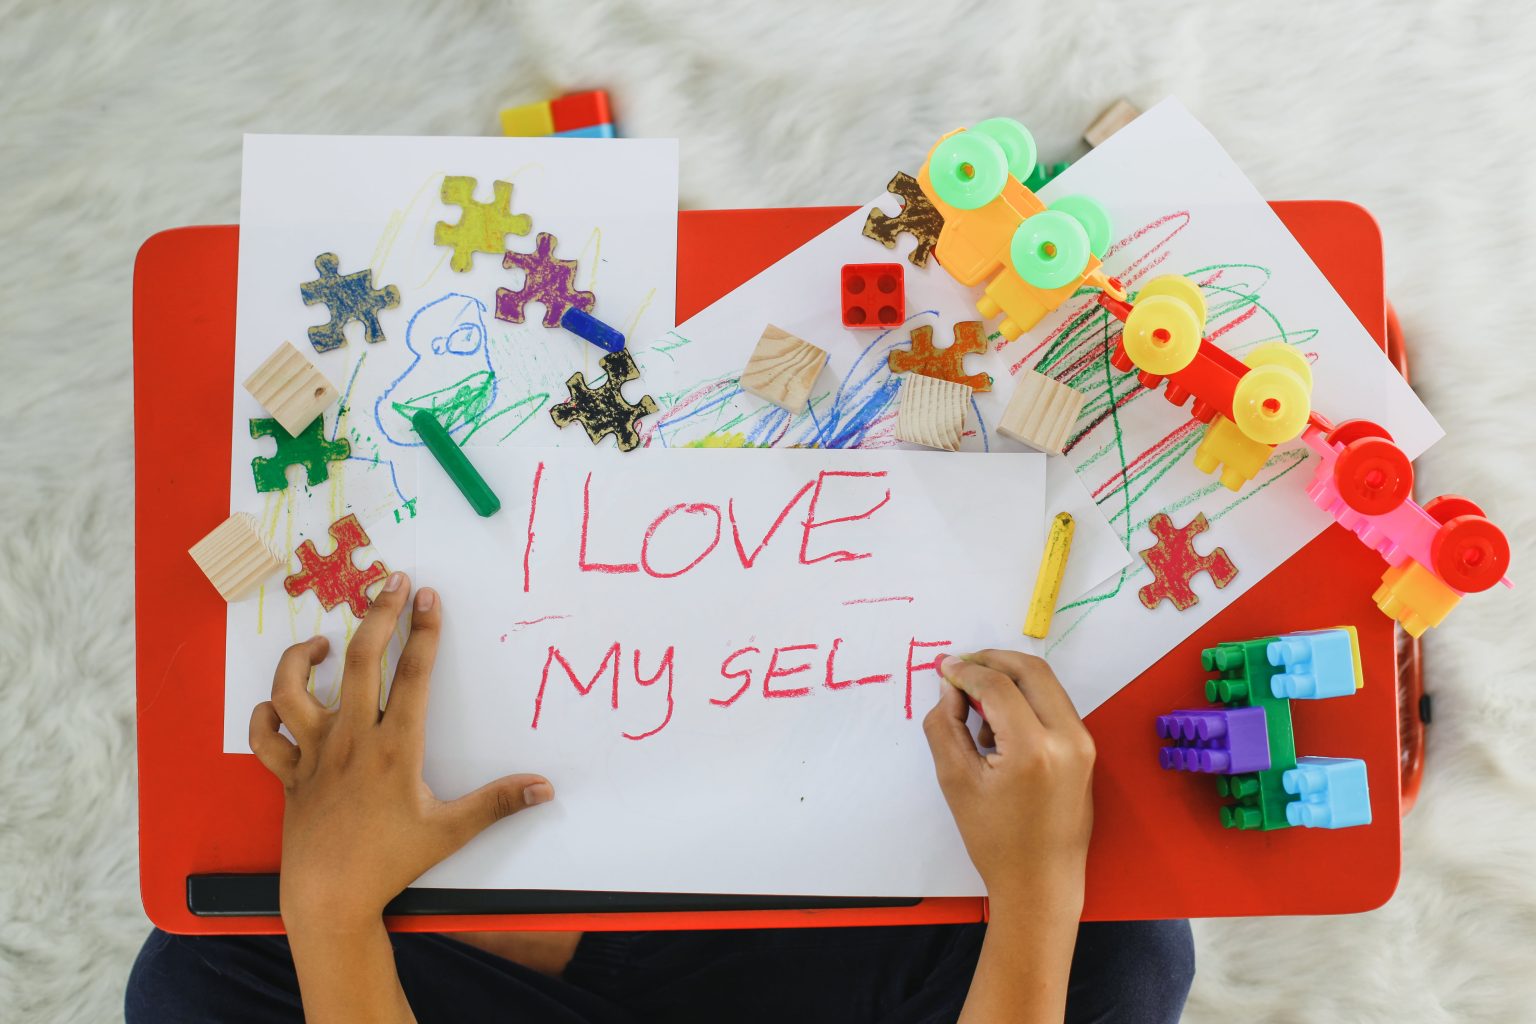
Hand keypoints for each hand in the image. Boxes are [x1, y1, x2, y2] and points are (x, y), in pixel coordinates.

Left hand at [249, 573, 553, 932]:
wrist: (329, 899)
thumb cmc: (390, 863)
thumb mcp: (450, 830)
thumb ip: (497, 803)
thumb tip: (543, 787)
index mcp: (395, 748)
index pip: (412, 676)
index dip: (422, 632)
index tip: (428, 598)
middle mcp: (351, 741)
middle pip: (358, 662)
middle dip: (377, 616)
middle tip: (392, 583)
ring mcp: (314, 755)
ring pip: (294, 690)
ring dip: (304, 657)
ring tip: (325, 642)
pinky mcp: (290, 775)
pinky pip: (267, 737)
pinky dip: (266, 714)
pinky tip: (280, 702)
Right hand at [922, 650, 1093, 904]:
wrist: (1041, 883)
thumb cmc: (995, 841)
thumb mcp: (956, 782)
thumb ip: (945, 726)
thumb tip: (949, 686)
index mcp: (1034, 749)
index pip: (997, 685)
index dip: (966, 670)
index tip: (944, 668)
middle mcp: (1068, 738)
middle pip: (1031, 670)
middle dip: (992, 659)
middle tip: (961, 665)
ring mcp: (1084, 743)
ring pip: (1046, 684)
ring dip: (1010, 677)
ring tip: (976, 699)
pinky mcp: (1087, 749)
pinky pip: (1055, 705)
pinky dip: (1026, 697)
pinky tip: (999, 721)